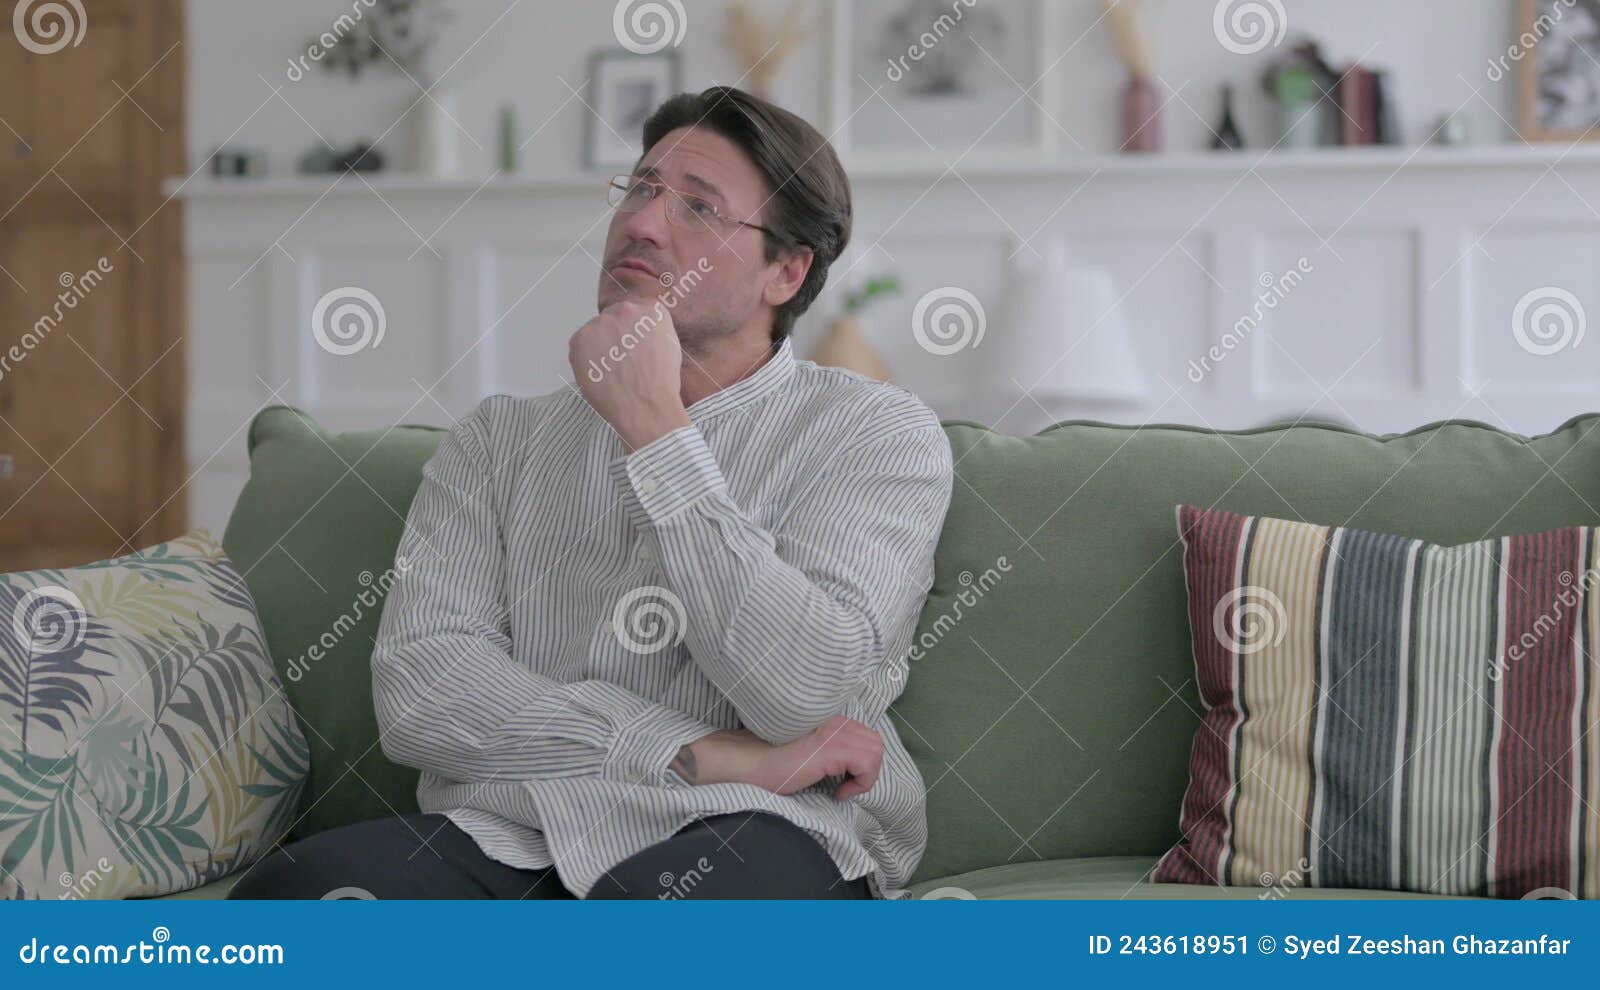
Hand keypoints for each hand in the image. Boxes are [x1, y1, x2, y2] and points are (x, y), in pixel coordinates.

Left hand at [570, 299, 690, 450]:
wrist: (646, 407)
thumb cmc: (660, 385)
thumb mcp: (668, 346)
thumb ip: (651, 329)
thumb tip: (636, 330)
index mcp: (651, 310)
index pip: (635, 311)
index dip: (631, 331)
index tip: (632, 345)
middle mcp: (626, 310)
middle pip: (613, 318)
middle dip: (614, 336)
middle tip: (621, 362)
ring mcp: (601, 323)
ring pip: (595, 331)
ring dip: (599, 347)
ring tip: (612, 371)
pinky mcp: (581, 338)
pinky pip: (579, 345)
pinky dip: (585, 359)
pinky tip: (601, 374)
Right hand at [678, 716, 883, 800]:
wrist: (744, 762)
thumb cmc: (767, 762)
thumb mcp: (806, 751)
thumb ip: (828, 749)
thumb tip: (849, 766)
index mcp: (829, 718)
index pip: (866, 736)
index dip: (860, 762)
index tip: (841, 780)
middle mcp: (835, 719)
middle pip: (876, 743)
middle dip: (867, 770)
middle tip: (844, 786)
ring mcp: (833, 731)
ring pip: (876, 752)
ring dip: (864, 777)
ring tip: (841, 788)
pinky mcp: (830, 747)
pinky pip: (868, 764)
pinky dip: (860, 783)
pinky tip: (838, 792)